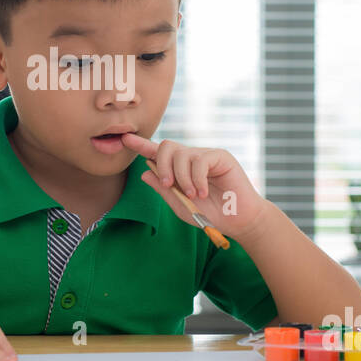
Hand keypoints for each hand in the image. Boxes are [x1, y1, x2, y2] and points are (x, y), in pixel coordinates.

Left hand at [120, 133, 271, 242]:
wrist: (237, 220)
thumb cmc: (210, 214)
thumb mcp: (180, 206)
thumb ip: (164, 190)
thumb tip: (144, 173)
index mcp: (178, 169)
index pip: (156, 153)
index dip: (141, 145)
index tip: (124, 139)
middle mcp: (190, 158)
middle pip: (166, 146)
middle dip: (161, 165)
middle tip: (169, 184)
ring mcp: (205, 155)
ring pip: (182, 154)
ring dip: (183, 178)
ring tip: (193, 196)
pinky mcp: (219, 156)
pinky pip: (199, 161)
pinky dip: (197, 179)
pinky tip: (202, 193)